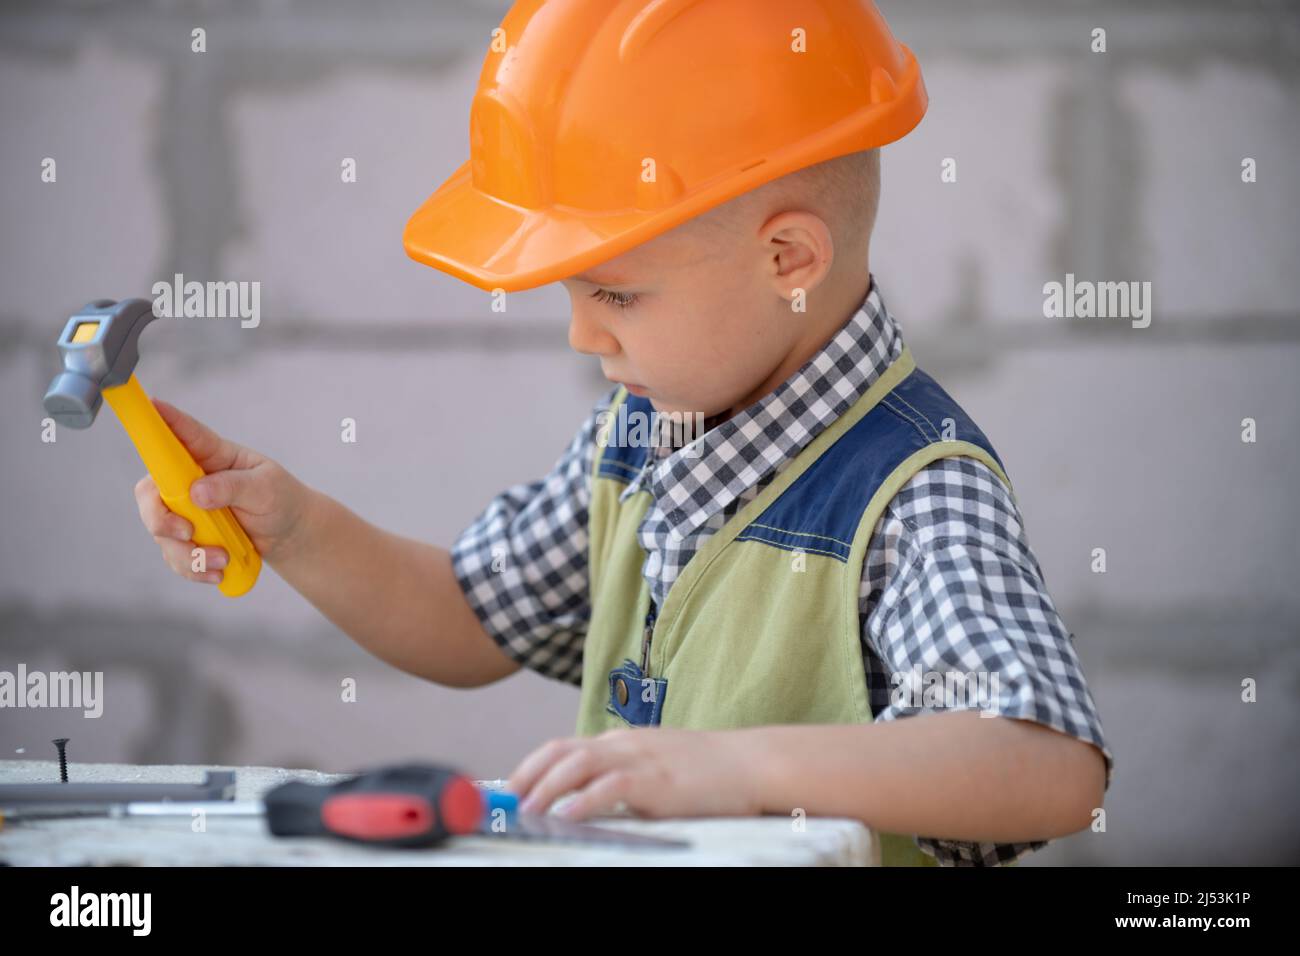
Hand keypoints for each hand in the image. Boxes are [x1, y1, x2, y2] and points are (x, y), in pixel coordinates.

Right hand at [133, 398, 315, 584]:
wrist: (290, 534)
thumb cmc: (281, 499)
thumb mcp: (266, 489)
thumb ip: (233, 487)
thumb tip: (196, 492)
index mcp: (211, 455)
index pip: (183, 433)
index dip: (163, 419)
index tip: (150, 404)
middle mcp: (189, 479)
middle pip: (150, 492)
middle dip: (160, 518)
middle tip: (187, 532)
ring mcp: (185, 509)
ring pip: (159, 531)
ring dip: (188, 552)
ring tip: (223, 559)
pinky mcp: (188, 537)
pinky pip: (174, 555)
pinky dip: (193, 567)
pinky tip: (218, 572)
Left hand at [506, 727, 766, 820]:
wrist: (750, 764)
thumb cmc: (707, 772)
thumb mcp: (656, 765)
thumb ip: (622, 775)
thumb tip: (586, 797)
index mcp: (621, 742)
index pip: (564, 747)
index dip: (532, 766)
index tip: (510, 788)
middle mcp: (623, 745)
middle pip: (561, 751)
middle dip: (527, 775)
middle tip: (505, 801)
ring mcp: (639, 759)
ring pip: (577, 765)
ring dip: (546, 789)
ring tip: (526, 810)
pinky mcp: (656, 781)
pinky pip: (610, 788)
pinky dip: (583, 801)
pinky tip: (565, 816)